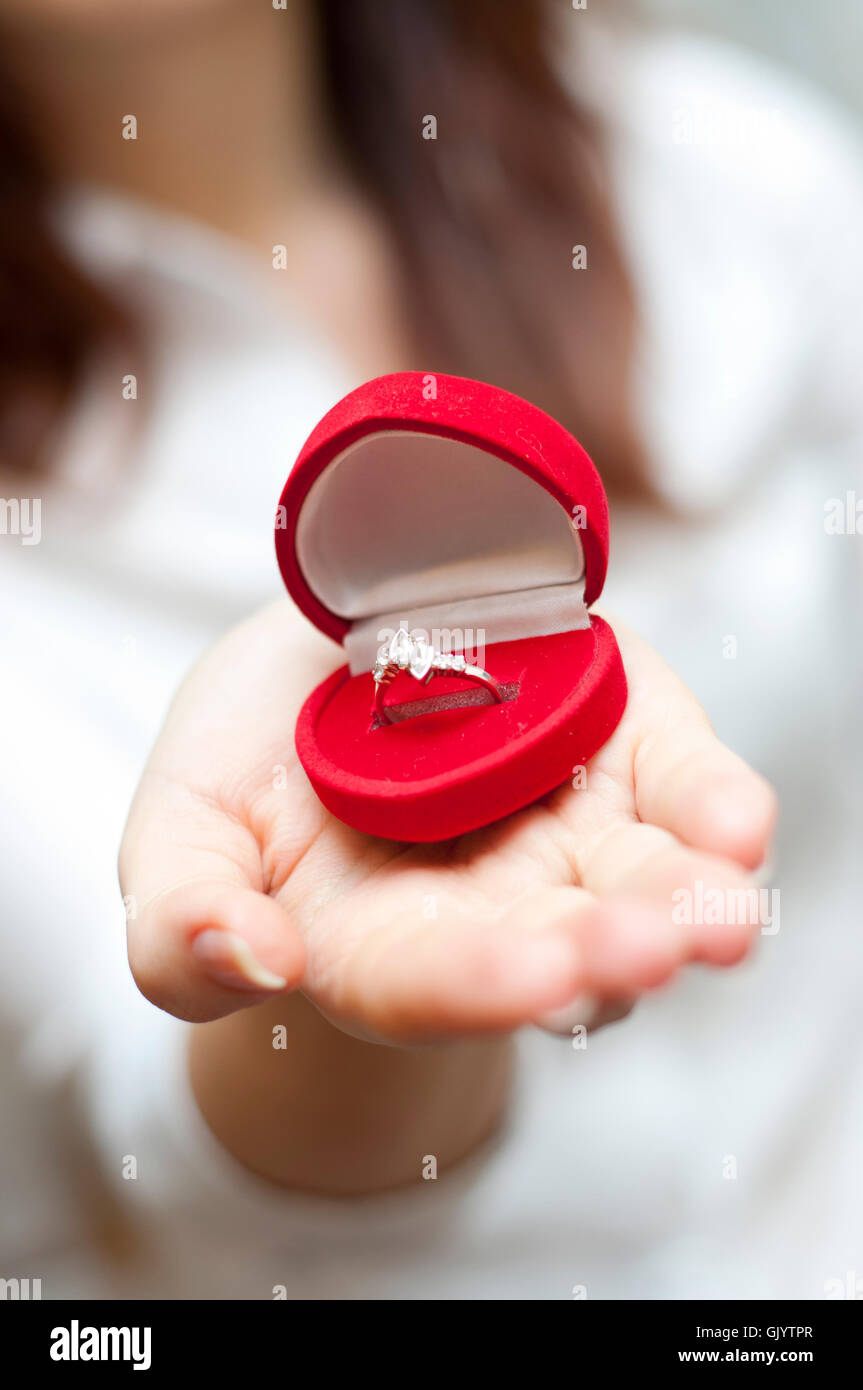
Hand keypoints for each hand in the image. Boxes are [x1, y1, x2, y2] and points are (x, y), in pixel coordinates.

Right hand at [119, 603, 775, 1043]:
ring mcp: (571, 827)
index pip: (434, 985)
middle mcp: (497, 904)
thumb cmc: (247, 761)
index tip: (535, 976)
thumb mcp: (180, 833)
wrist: (321, 662)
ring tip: (722, 905)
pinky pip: (680, 786)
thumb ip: (187, 922)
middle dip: (613, 950)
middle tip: (653, 946)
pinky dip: (713, 801)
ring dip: (689, 894)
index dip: (482, 983)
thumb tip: (255, 962)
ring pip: (645, 879)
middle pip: (566, 948)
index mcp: (383, 944)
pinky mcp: (623, 746)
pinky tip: (734, 822)